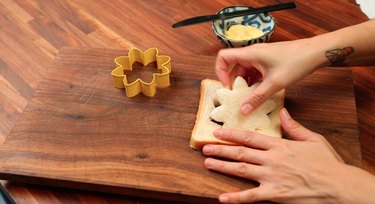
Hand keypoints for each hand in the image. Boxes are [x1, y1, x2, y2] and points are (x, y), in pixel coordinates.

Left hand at [203, 108, 348, 202]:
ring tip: (207, 163)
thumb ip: (294, 126)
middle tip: (205, 148)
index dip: (231, 134)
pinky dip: (235, 198)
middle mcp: (271, 159)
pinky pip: (251, 197)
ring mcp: (271, 177)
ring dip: (222, 166)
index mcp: (279, 146)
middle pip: (240, 152)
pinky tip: (222, 198)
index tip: (218, 132)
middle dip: (221, 149)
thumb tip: (282, 112)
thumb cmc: (327, 163)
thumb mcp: (312, 139)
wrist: (338, 186)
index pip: (250, 137)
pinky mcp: (274, 194)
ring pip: (241, 170)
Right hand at [215, 40, 323, 114]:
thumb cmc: (297, 62)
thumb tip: (242, 110)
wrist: (317, 53)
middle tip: (237, 97)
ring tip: (249, 98)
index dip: (220, 71)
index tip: (227, 87)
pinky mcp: (268, 61)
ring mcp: (260, 57)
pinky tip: (260, 93)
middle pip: (233, 66)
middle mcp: (253, 54)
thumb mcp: (275, 84)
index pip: (223, 57)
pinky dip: (254, 82)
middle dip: (233, 82)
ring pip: (244, 70)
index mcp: (250, 54)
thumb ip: (257, 98)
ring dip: (245, 84)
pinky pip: (254, 72)